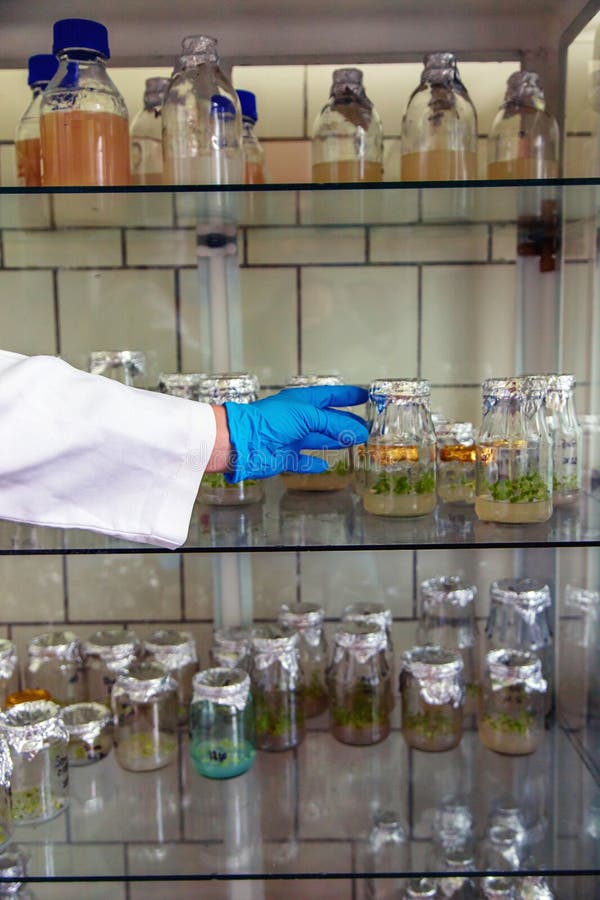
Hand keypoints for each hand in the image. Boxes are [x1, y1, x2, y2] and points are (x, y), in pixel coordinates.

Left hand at [224, 385, 367, 481]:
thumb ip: (333, 424)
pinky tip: (324, 465)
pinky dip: (313, 463)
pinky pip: (302, 461)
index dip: (347, 396)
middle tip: (366, 426)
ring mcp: (291, 438)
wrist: (244, 442)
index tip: (364, 396)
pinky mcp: (285, 457)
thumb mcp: (307, 415)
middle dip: (346, 422)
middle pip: (327, 419)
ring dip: (336, 441)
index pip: (329, 396)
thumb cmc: (271, 420)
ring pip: (318, 439)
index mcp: (302, 401)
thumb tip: (358, 432)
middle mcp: (297, 418)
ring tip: (355, 443)